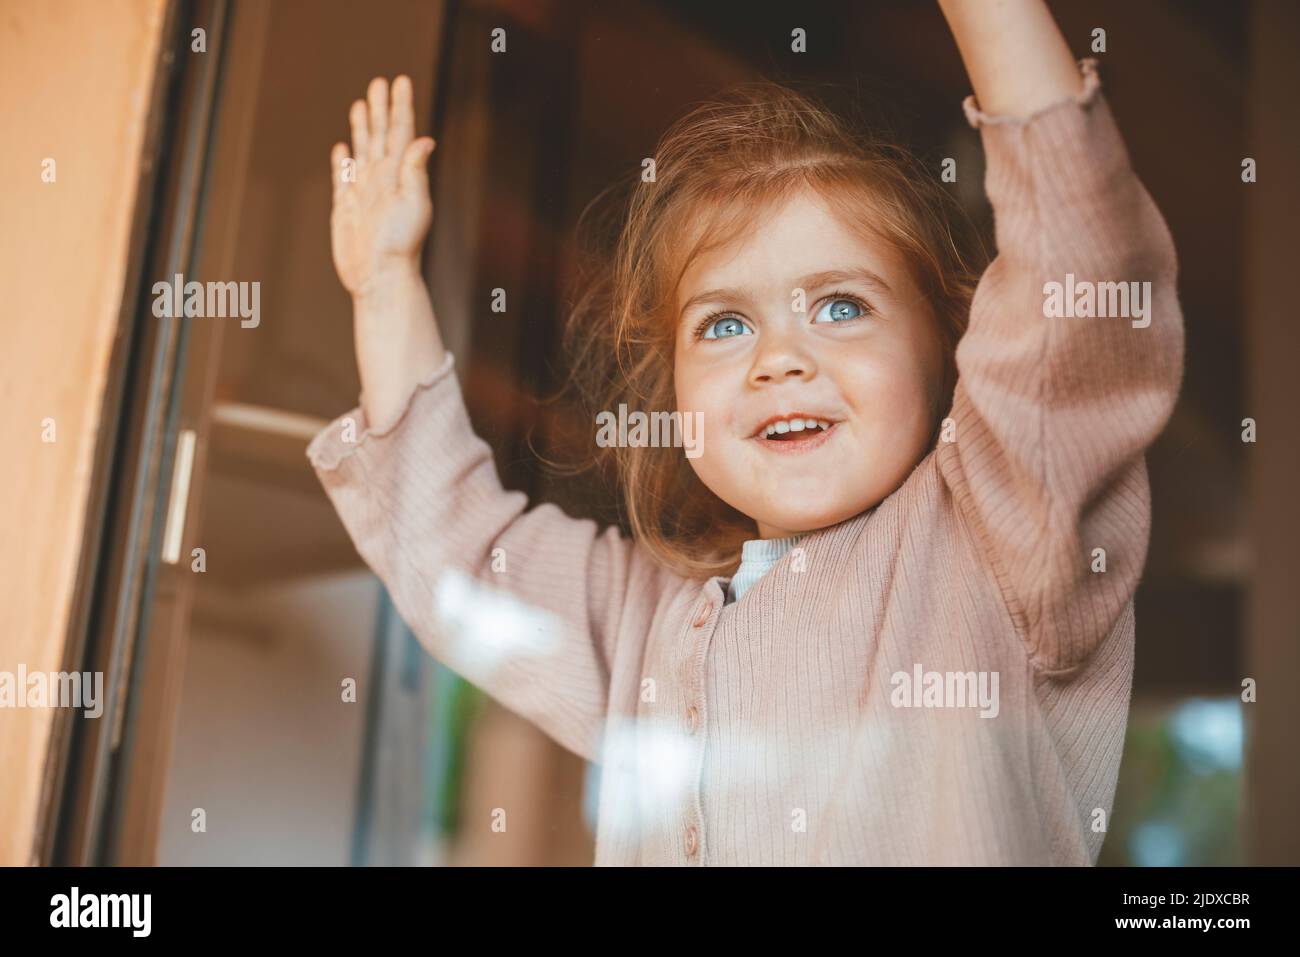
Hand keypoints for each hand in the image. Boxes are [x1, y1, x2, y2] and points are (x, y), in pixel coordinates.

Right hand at [330, 75, 436, 296]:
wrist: (379, 276)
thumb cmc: (401, 245)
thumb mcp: (414, 204)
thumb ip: (415, 171)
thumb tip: (425, 140)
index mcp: (399, 174)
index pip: (400, 131)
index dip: (401, 106)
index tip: (401, 81)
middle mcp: (382, 179)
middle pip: (380, 134)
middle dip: (380, 108)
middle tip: (379, 83)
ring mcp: (364, 192)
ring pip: (362, 150)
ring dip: (362, 127)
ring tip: (361, 105)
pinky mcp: (348, 207)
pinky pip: (344, 177)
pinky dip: (343, 161)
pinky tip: (343, 149)